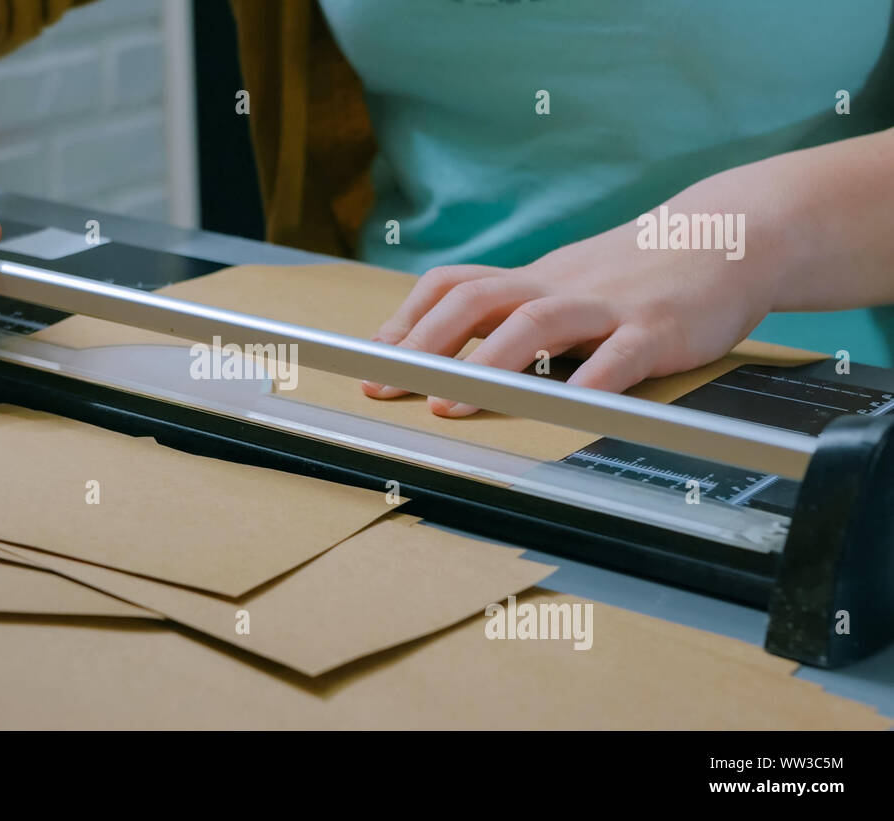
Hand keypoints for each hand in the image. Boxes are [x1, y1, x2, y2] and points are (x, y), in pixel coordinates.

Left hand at [362, 215, 780, 415]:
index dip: (407, 321)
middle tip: (387, 385)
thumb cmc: (636, 273)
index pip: (454, 287)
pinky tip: (569, 408)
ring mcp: (608, 305)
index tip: (371, 360)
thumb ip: (517, 310)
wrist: (730, 235)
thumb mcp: (567, 283)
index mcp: (534, 279)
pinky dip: (592, 381)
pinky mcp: (658, 329)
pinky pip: (621, 355)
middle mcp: (560, 286)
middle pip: (477, 300)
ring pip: (537, 324)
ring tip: (449, 404)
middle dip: (424, 343)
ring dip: (487, 364)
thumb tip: (451, 346)